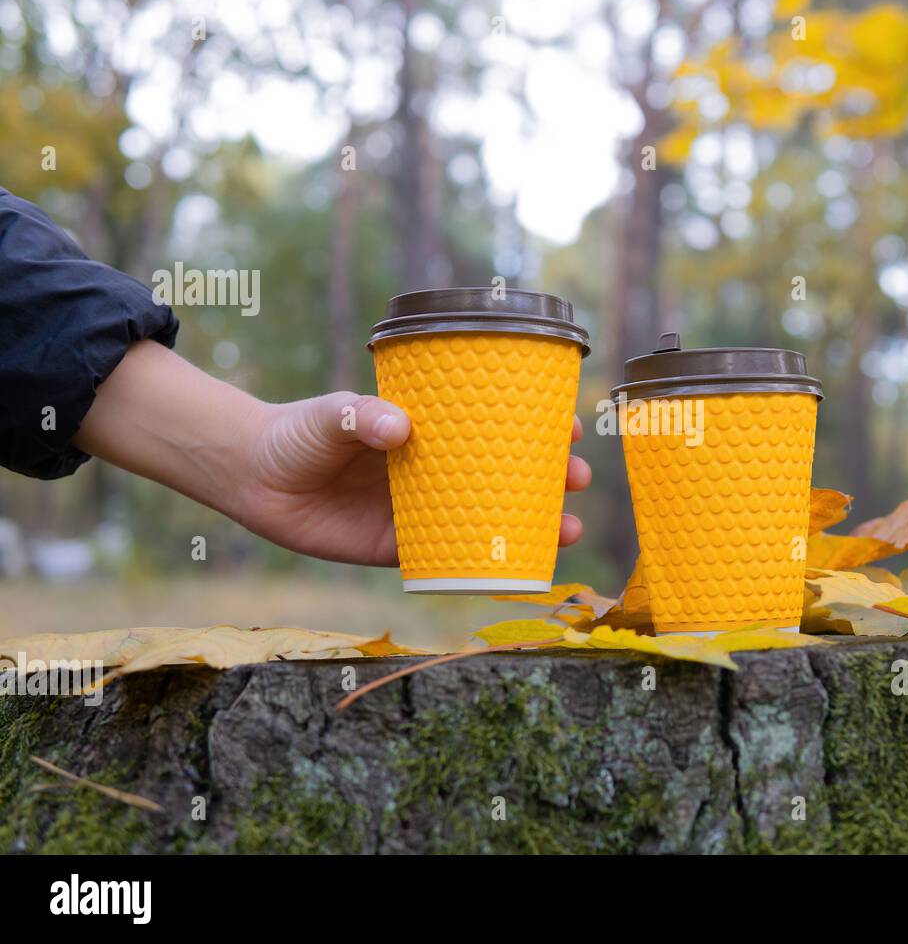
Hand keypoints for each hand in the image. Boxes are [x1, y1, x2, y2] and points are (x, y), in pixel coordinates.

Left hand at [238, 393, 590, 565]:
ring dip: (531, 525)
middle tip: (577, 479)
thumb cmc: (300, 432)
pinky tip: (513, 569)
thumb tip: (400, 427)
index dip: (537, 425)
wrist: (253, 478)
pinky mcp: (398, 548)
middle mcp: (435, 470)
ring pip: (488, 519)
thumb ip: (361, 416)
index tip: (571, 426)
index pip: (493, 426)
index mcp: (431, 430)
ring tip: (567, 529)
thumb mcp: (332, 414)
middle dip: (550, 478)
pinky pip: (448, 559)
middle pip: (505, 475)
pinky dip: (482, 565)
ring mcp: (421, 509)